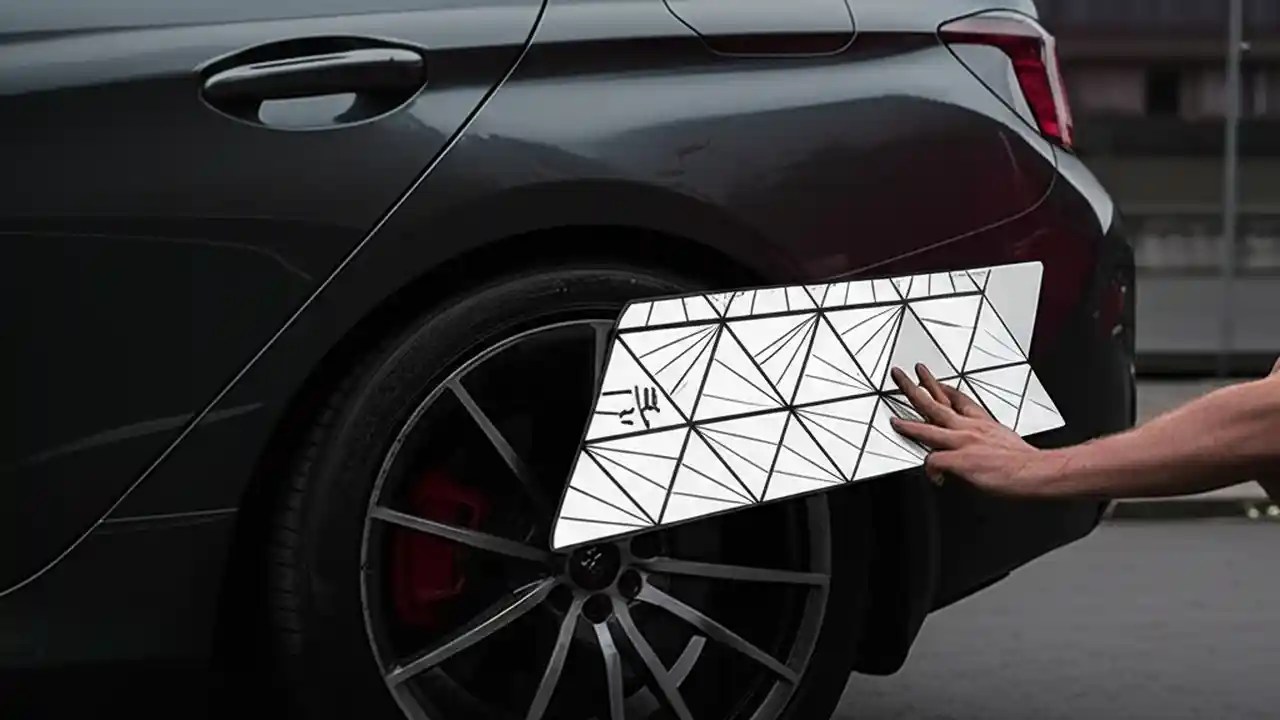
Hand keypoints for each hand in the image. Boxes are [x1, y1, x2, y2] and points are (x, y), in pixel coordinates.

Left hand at [888, 364, 1056, 496]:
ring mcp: (962, 441)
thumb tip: (980, 451)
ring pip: (927, 425)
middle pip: (934, 402)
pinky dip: (931, 470)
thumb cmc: (1026, 461)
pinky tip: (934, 476)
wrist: (1038, 471)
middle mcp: (969, 427)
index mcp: (982, 422)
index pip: (957, 398)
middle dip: (914, 387)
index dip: (941, 388)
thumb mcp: (1006, 441)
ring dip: (907, 422)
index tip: (932, 382)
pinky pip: (933, 460)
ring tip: (893, 419)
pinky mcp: (959, 458)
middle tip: (901, 375)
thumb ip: (988, 442)